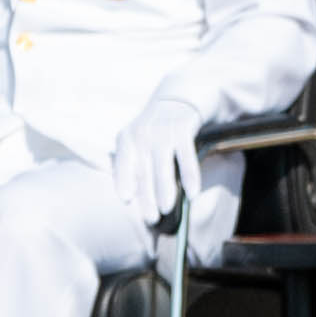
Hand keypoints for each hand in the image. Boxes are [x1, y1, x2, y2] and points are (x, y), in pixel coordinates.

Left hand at [107, 106, 203, 236]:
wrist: (177, 99)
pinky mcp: (183, 130)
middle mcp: (142, 134)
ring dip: (165, 190)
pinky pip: (186, 158)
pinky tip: (193, 193)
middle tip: (151, 218)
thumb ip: (132, 161)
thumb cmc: (155, 129)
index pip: (122, 164)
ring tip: (166, 209)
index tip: (127, 200)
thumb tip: (134, 196)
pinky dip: (190, 177)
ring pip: (162, 166)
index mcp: (126, 138)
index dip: (123, 182)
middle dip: (147, 196)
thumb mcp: (136, 138)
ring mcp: (162, 132)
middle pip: (143, 170)